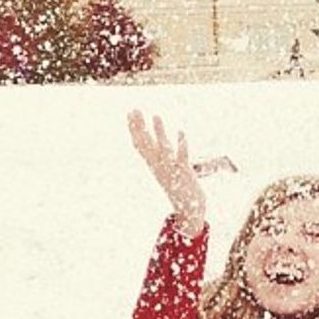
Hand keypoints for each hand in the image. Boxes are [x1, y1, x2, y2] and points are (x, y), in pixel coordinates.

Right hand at [128, 110, 206, 235]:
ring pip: (162, 148)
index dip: (134, 129)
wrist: (188, 209)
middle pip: (147, 144)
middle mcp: (159, 166)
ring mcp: (170, 169)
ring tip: (156, 116)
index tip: (129, 113)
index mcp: (154, 165)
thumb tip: (158, 141)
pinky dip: (181, 145)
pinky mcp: (183, 172)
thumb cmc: (178, 187)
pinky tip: (181, 133)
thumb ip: (163, 155)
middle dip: (141, 127)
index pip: (140, 144)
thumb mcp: (166, 169)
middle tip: (135, 109)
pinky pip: (181, 157)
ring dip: (159, 132)